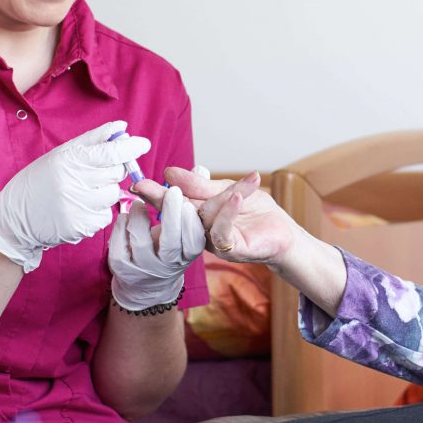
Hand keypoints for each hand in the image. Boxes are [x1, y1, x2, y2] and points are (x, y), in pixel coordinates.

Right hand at [0, 121, 149, 272]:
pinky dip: (98, 211)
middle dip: (111, 171)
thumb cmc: (40, 181)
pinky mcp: (81, 227)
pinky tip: (79, 208)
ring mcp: (78, 207)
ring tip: (82, 192)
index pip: (110, 153)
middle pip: (115, 173)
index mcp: (68, 161)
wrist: (14, 219)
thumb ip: (92, 140)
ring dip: (104, 192)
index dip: (130, 147)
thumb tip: (122, 127)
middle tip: (93, 173)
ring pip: (113, 194)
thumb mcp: (61, 155)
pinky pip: (106, 215)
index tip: (143, 143)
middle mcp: (73, 183)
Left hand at [110, 175, 205, 309]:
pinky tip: (125, 217)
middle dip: (171, 213)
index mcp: (188, 253)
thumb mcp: (183, 226)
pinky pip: (119, 245)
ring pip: (141, 240)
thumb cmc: (168, 245)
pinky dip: (121, 226)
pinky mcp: (123, 270)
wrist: (147, 283)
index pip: (194, 238)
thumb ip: (191, 197)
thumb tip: (200, 168)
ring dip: (139, 215)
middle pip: (171, 240)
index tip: (184, 197)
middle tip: (171, 191)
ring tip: (139, 203)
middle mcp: (169, 264)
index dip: (190, 218)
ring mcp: (145, 269)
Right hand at [163, 167, 301, 264]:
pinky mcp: (229, 250)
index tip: (138, 184)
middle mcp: (200, 230)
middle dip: (166, 198)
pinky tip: (236, 197)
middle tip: (153, 185)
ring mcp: (213, 242)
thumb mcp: (227, 190)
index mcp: (197, 214)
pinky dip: (227, 212)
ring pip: (205, 216)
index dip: (155, 194)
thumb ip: (200, 185)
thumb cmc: (256, 211)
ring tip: (238, 190)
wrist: (284, 231)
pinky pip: (221, 231)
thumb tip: (169, 172)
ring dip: (222, 199)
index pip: (173, 203)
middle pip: (180, 213)